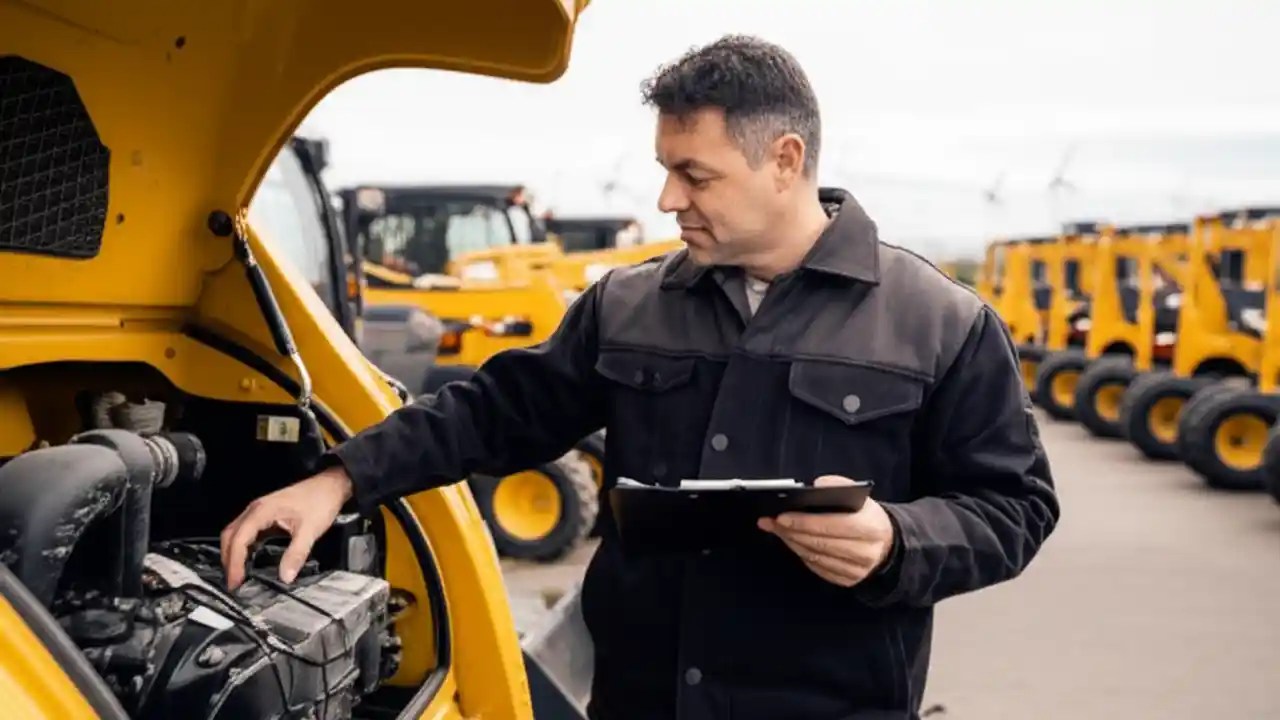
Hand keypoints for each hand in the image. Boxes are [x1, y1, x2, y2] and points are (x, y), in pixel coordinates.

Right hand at [219, 466, 353, 590]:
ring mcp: (260, 511)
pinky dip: (243, 547)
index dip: (234, 563)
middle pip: (230, 536)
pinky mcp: (267, 514)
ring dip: (233, 554)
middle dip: (228, 560)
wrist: (332, 485)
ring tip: (238, 575)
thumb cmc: (321, 500)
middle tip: (233, 582)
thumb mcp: (310, 530)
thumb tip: (285, 576)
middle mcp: (256, 509)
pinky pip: (247, 532)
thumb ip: (297, 554)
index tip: (236, 581)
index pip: (238, 539)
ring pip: (236, 533)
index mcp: (262, 511)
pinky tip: (250, 560)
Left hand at [757, 475, 893, 587]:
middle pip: (819, 543)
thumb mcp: (860, 497)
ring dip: (792, 542)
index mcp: (870, 528)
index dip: (803, 522)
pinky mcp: (848, 581)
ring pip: (815, 557)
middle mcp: (865, 553)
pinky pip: (818, 567)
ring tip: (776, 529)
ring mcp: (856, 570)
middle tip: (770, 521)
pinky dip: (802, 554)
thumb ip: (839, 485)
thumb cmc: (866, 516)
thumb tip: (816, 486)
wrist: (888, 544)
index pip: (831, 525)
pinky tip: (792, 541)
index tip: (781, 516)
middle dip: (791, 531)